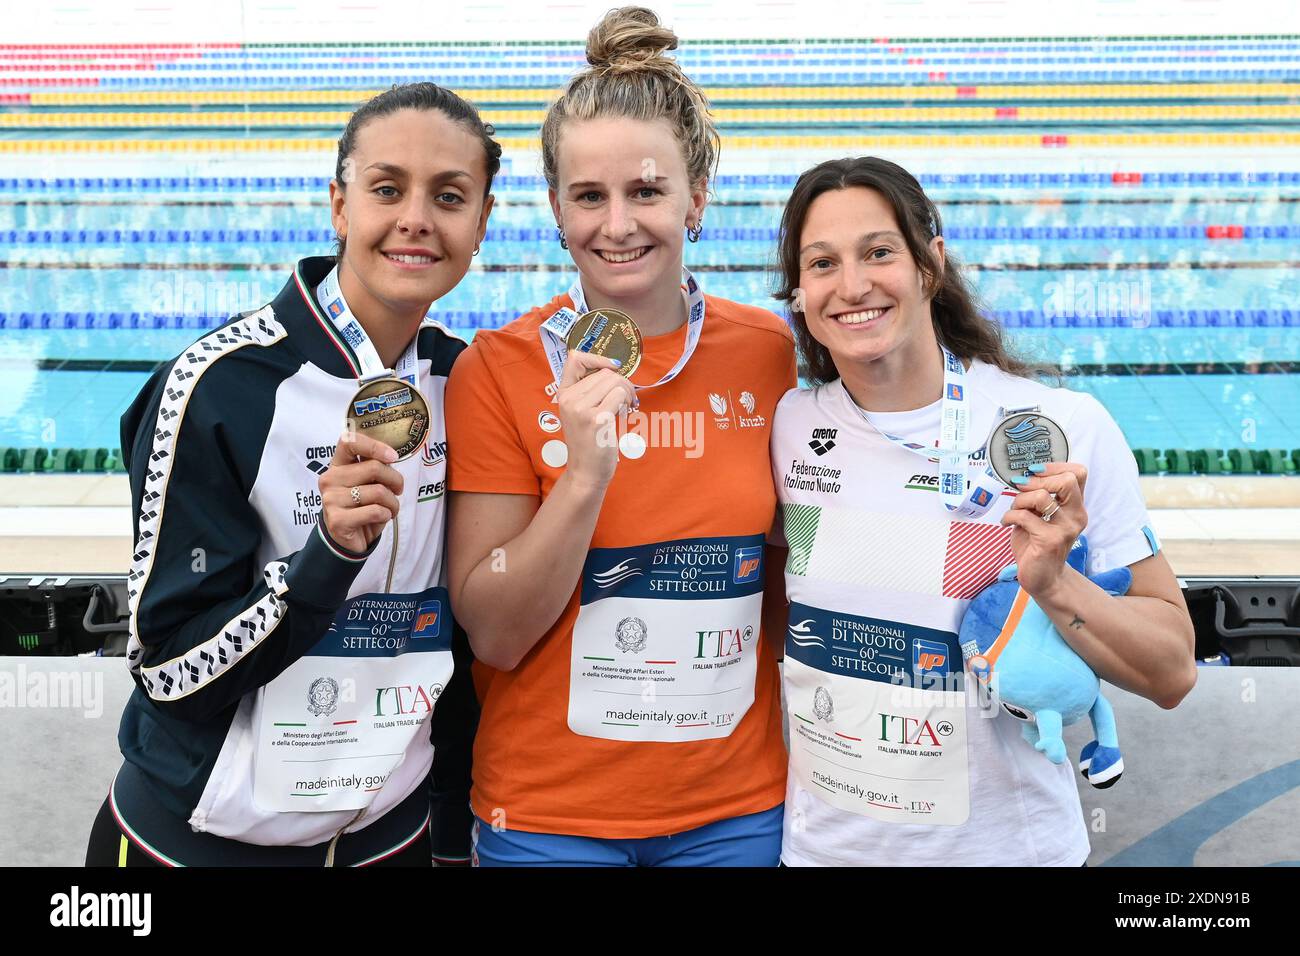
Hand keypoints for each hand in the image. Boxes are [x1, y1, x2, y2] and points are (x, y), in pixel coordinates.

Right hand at [319, 432, 403, 552]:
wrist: (348, 539)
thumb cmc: (362, 506)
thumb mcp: (368, 483)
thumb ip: (375, 467)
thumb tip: (391, 457)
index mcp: (338, 465)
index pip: (349, 441)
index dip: (374, 446)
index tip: (392, 457)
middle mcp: (330, 479)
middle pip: (374, 467)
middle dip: (395, 480)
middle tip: (398, 490)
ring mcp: (331, 500)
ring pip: (378, 492)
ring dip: (393, 502)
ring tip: (389, 509)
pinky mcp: (337, 520)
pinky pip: (375, 511)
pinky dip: (386, 515)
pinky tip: (381, 518)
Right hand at [555, 349, 637, 488]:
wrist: (585, 472)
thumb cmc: (588, 441)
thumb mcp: (580, 412)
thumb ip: (589, 390)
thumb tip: (614, 367)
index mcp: (563, 394)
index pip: (575, 358)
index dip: (597, 358)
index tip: (612, 367)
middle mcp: (569, 399)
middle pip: (605, 372)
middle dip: (623, 382)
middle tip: (627, 399)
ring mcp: (581, 409)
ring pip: (615, 382)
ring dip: (627, 392)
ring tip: (626, 406)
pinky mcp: (597, 420)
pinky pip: (620, 396)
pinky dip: (628, 403)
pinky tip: (625, 415)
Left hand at [999, 461, 1088, 599]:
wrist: (1043, 577)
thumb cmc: (1037, 543)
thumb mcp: (1039, 515)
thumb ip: (1038, 497)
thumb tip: (1023, 475)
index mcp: (1075, 506)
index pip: (1078, 473)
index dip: (1054, 466)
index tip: (1034, 471)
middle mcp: (1076, 515)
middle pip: (1067, 480)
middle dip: (1038, 479)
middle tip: (1021, 487)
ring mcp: (1065, 528)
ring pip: (1041, 497)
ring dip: (1019, 499)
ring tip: (1014, 509)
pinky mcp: (1050, 540)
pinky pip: (1025, 516)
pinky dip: (1009, 516)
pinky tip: (1007, 523)